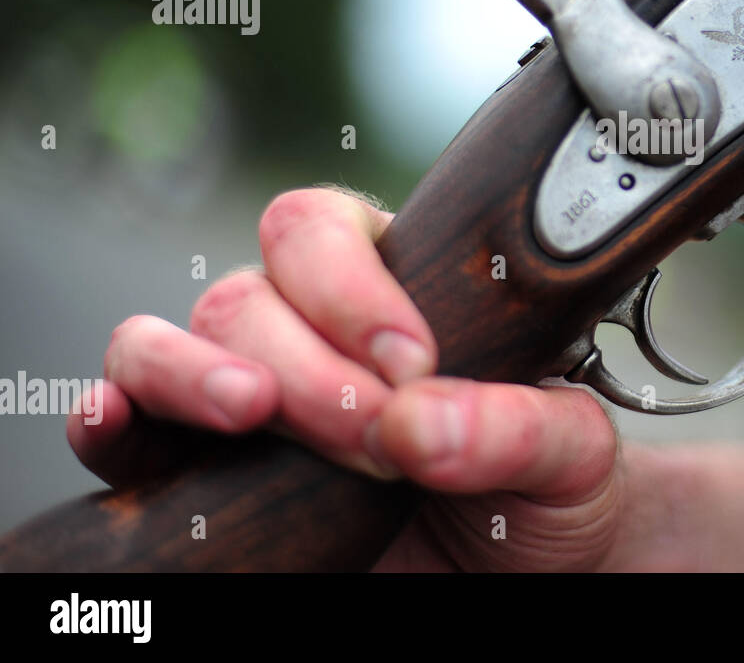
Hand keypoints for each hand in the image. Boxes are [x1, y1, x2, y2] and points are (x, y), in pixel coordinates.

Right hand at [69, 187, 623, 571]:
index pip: (324, 229)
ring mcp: (246, 394)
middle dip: (310, 370)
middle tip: (377, 440)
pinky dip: (113, 419)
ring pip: (166, 339)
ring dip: (199, 375)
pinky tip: (121, 422)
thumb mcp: (570, 452)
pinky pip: (129, 426)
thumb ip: (521, 424)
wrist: (524, 574)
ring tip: (254, 413)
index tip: (411, 363)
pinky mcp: (203, 473)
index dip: (352, 290)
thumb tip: (420, 416)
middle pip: (247, 296)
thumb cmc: (545, 492)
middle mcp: (302, 325)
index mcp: (390, 283)